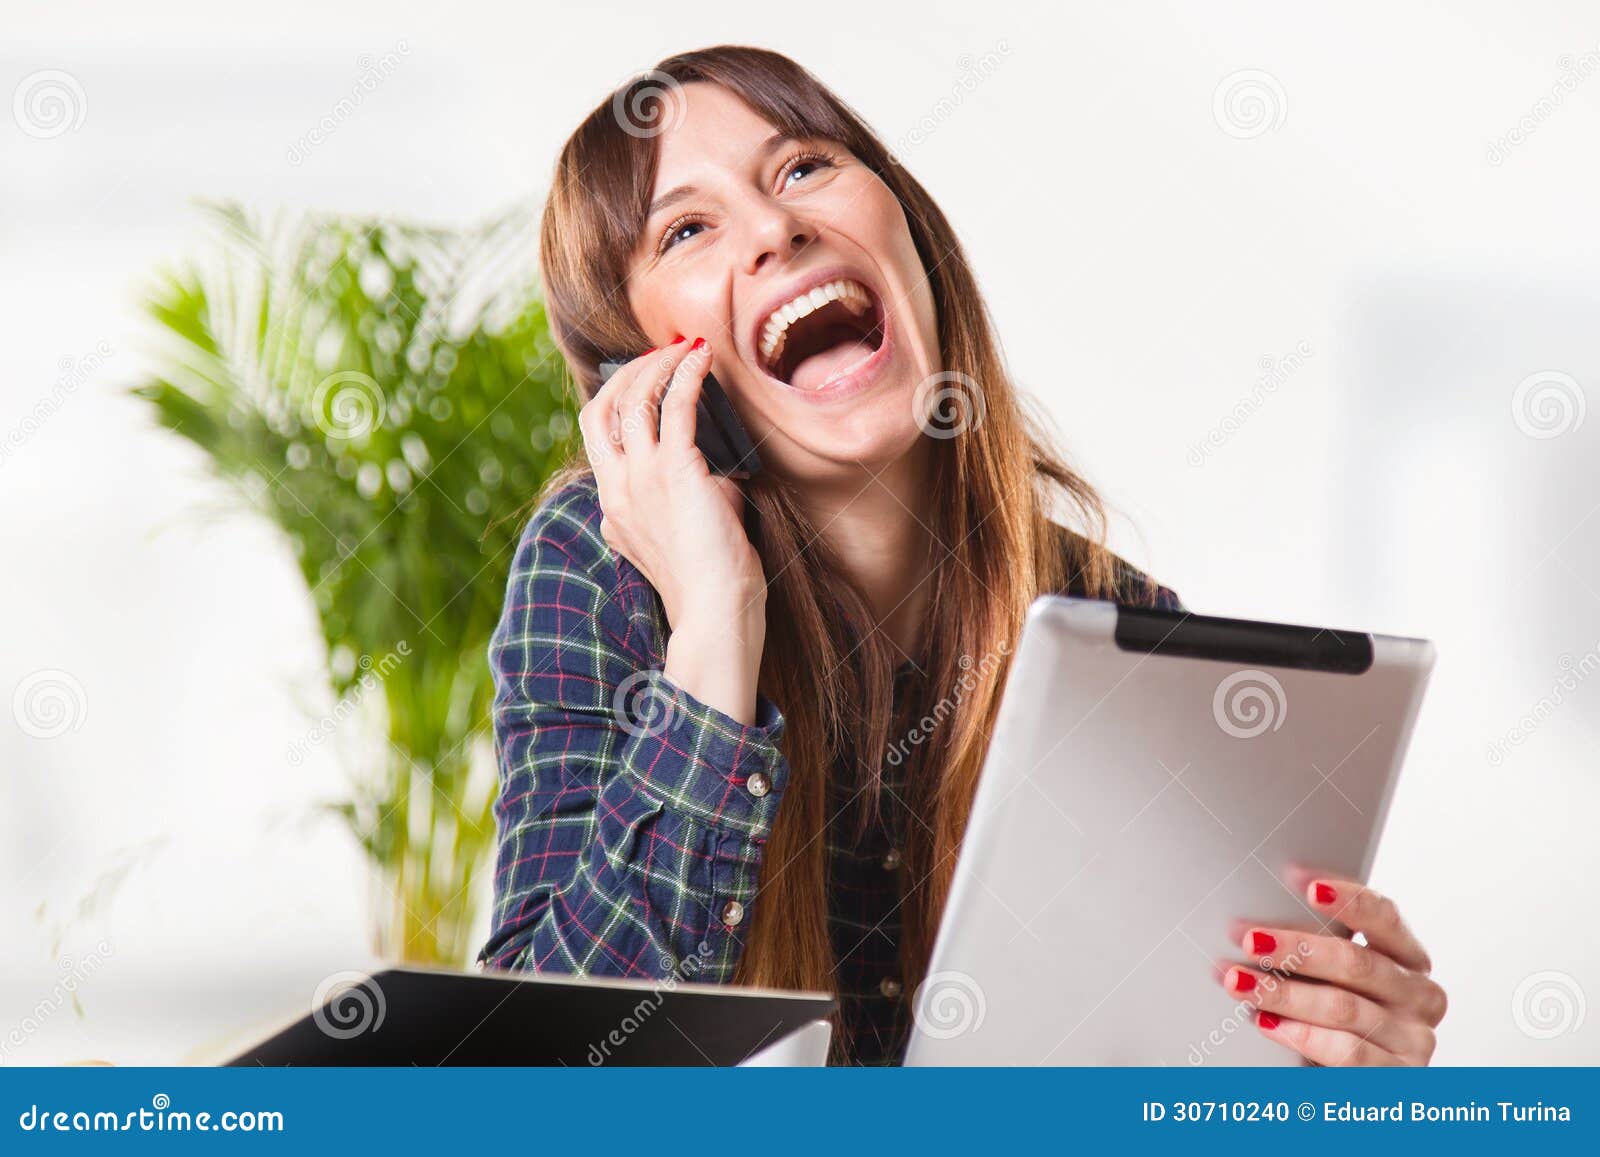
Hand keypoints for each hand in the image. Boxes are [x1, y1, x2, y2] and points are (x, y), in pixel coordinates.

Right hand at [577, 337, 766, 721]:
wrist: (715, 612)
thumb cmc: (713, 583)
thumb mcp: (686, 533)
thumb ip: (691, 497)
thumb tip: (720, 472)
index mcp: (613, 507)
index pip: (597, 437)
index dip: (617, 399)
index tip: (646, 379)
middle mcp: (616, 489)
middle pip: (600, 409)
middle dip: (626, 372)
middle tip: (660, 354)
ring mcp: (639, 480)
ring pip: (632, 398)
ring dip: (657, 364)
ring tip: (684, 347)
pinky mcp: (673, 471)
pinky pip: (674, 404)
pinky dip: (687, 373)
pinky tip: (701, 358)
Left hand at [1220, 875, 1447, 1065]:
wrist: (1359, 1083)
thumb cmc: (1339, 1018)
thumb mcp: (1335, 979)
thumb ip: (1320, 948)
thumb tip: (1261, 919)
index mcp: (1409, 958)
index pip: (1385, 917)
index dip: (1347, 899)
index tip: (1303, 883)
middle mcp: (1421, 995)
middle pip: (1356, 962)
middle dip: (1297, 949)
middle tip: (1250, 939)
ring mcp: (1415, 1039)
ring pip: (1343, 1007)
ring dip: (1283, 992)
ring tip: (1239, 981)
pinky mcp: (1398, 1077)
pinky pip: (1346, 1052)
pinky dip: (1301, 1034)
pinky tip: (1266, 1022)